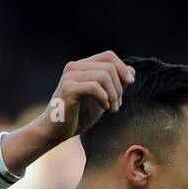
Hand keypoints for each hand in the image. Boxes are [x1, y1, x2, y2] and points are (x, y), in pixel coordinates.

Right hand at [2, 53, 134, 171]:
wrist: (56, 132)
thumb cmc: (77, 116)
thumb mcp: (101, 99)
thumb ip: (114, 85)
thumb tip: (131, 71)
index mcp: (81, 66)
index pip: (108, 56)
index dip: (122, 68)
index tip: (130, 83)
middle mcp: (75, 67)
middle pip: (109, 66)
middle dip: (119, 86)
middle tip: (118, 104)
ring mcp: (70, 76)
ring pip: (104, 76)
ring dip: (113, 94)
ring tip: (112, 108)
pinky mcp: (69, 88)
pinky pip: (95, 87)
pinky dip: (104, 98)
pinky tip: (104, 107)